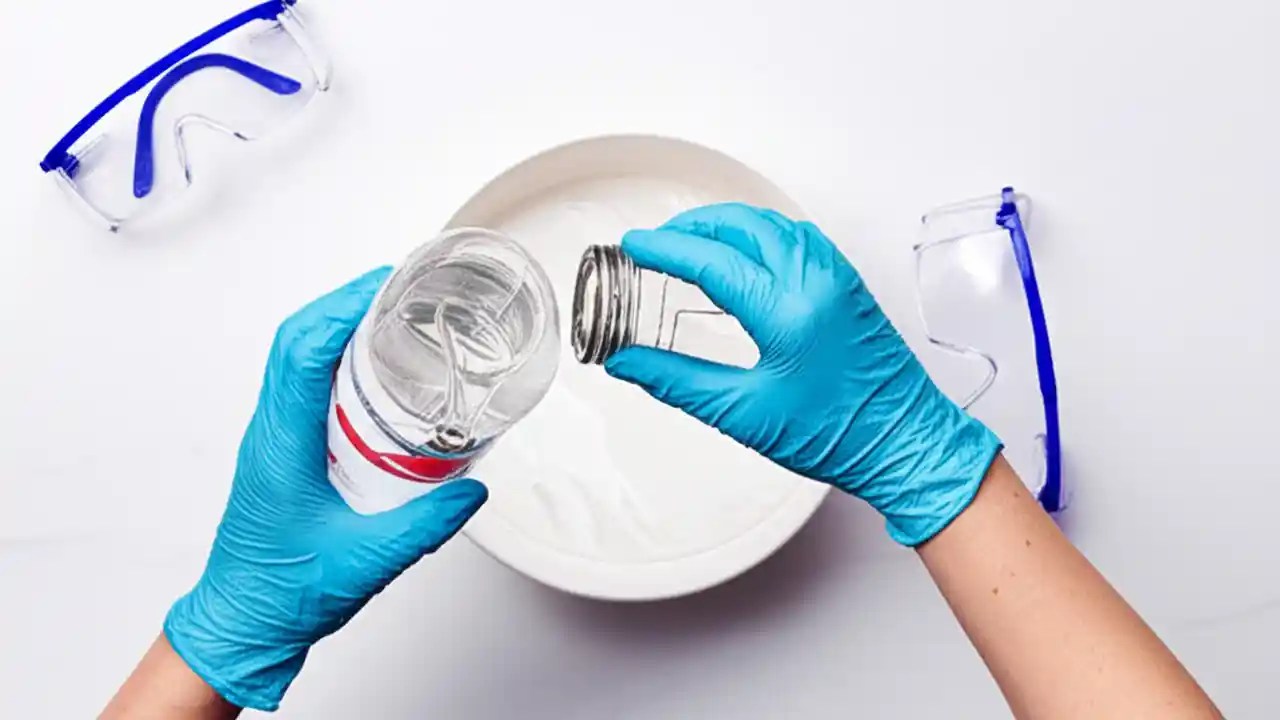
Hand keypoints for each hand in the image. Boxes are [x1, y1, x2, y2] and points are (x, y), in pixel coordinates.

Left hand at [164, 269, 487, 710]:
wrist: (244, 623)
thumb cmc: (285, 595)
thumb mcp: (369, 562)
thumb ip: (428, 525)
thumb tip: (472, 490)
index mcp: (283, 449)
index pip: (302, 353)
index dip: (343, 308)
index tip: (386, 285)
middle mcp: (272, 433)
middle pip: (297, 339)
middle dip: (346, 301)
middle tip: (398, 286)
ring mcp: (273, 438)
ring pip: (297, 357)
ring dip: (339, 324)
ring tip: (391, 314)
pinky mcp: (283, 450)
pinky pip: (304, 384)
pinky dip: (336, 358)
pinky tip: (375, 369)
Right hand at [604, 204, 1000, 545]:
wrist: (904, 444)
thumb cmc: (839, 435)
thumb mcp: (743, 414)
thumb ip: (677, 381)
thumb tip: (628, 363)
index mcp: (787, 312)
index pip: (710, 260)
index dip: (663, 249)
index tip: (632, 246)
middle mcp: (815, 281)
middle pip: (738, 225)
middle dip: (689, 227)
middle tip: (654, 245)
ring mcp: (836, 276)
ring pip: (768, 223)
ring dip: (723, 224)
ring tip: (689, 245)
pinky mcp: (847, 281)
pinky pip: (795, 235)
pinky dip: (757, 232)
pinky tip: (739, 252)